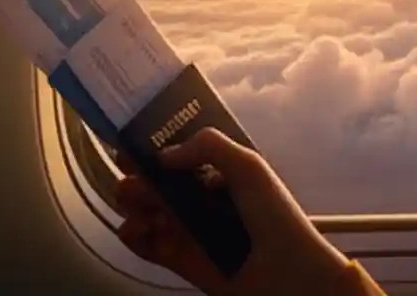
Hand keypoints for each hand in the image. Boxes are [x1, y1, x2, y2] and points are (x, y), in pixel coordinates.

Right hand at [114, 128, 354, 295]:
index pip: (179, 152)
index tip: (132, 144)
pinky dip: (132, 236)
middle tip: (136, 181)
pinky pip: (144, 244)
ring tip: (144, 208)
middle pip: (153, 180)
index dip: (152, 146)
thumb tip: (165, 153)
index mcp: (218, 171)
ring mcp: (187, 227)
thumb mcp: (249, 167)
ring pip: (143, 210)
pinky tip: (136, 229)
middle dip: (138, 177)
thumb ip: (210, 146)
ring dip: (133, 206)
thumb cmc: (275, 216)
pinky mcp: (178, 258)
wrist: (285, 272)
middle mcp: (199, 197)